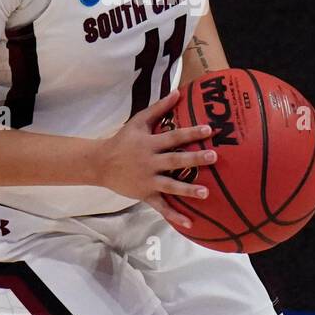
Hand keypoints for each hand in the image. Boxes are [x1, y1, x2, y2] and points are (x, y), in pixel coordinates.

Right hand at [90, 88, 215, 228]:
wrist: (100, 164)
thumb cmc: (122, 140)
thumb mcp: (138, 121)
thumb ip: (159, 108)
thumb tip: (178, 92)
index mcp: (149, 143)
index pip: (173, 137)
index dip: (191, 133)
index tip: (209, 129)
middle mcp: (149, 162)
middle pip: (175, 161)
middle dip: (194, 159)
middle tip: (214, 157)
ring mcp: (147, 180)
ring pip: (170, 186)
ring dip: (188, 190)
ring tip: (206, 193)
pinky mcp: (145, 195)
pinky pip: (161, 207)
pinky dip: (174, 216)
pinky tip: (190, 222)